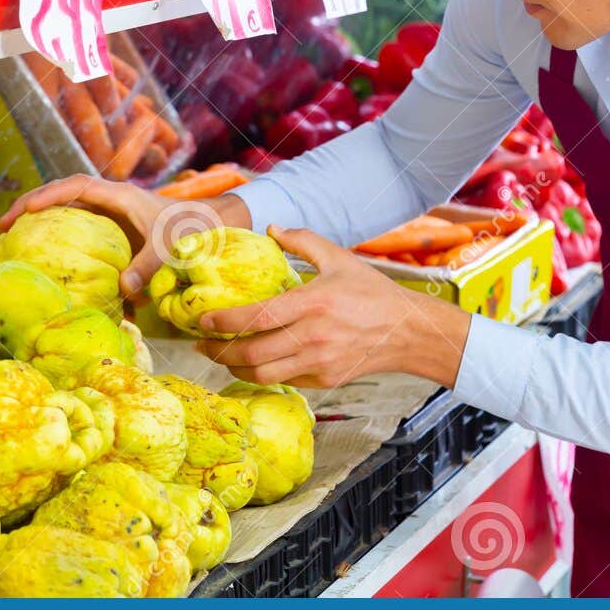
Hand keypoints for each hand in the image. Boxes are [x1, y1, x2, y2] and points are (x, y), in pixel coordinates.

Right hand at [0, 175, 249, 303]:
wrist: (210, 226)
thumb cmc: (190, 230)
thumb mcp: (169, 248)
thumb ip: (147, 267)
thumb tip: (122, 291)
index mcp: (120, 196)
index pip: (76, 187)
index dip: (48, 196)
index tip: (24, 211)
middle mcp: (110, 200)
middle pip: (63, 193)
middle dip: (31, 205)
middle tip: (2, 226)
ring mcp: (110, 213)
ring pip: (67, 208)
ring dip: (40, 217)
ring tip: (11, 238)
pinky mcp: (113, 229)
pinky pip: (79, 226)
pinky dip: (59, 235)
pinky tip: (43, 256)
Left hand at [194, 225, 471, 389]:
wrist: (407, 331)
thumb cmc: (372, 293)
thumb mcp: (339, 258)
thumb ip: (303, 241)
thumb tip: (271, 228)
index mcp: (313, 303)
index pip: (256, 318)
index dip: (223, 322)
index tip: (203, 321)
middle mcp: (313, 336)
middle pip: (252, 353)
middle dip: (219, 351)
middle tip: (202, 344)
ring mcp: (319, 362)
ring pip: (263, 375)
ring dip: (236, 368)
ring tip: (223, 356)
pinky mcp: (325, 379)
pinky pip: (284, 381)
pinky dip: (263, 375)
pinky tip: (254, 363)